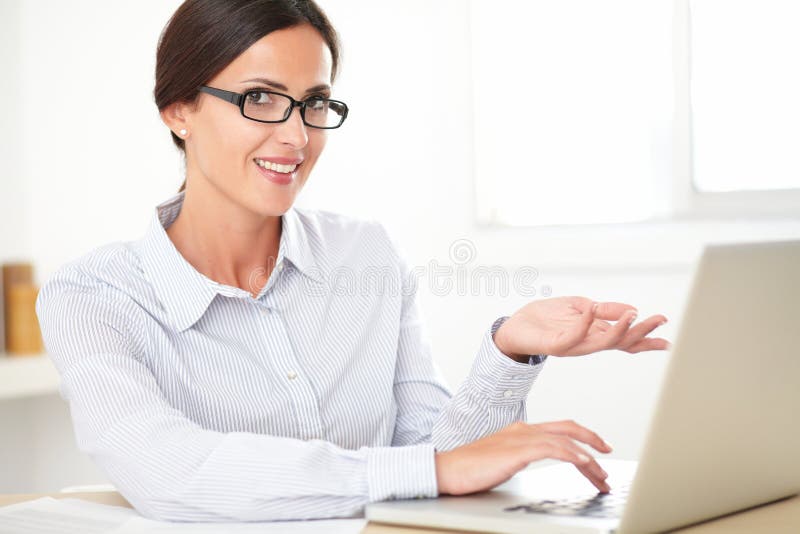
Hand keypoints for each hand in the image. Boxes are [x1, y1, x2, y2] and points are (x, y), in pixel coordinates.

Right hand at [435, 420, 612, 494]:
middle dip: (592, 441)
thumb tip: (535, 462)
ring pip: (565, 443)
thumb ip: (521, 456)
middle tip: (609, 458)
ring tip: (601, 476)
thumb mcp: (504, 460)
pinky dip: (572, 455)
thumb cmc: (471, 468)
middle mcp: (524, 430)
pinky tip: (583, 464)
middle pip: (568, 429)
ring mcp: (521, 438)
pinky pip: (553, 449)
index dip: (582, 435)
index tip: (598, 450)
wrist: (448, 469)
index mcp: (521, 430)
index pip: (559, 428)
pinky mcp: (517, 451)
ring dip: (588, 460)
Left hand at [494, 296, 670, 359]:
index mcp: (595, 334)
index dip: (646, 339)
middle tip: (659, 320)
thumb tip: (630, 309)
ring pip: (602, 343)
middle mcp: (588, 343)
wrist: (516, 326)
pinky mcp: (556, 346)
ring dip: (619, 329)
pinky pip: (574, 336)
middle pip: (620, 342)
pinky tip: (592, 310)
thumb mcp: (580, 306)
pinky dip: (584, 323)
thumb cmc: (546, 318)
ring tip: (633, 314)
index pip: (625, 340)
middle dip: (641, 332)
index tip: (670, 340)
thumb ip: (604, 309)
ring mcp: (573, 346)